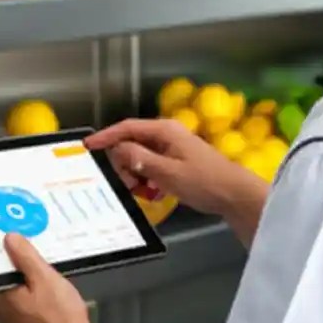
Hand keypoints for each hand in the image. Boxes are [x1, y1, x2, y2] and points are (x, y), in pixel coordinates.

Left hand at [0, 234, 97, 322]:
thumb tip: (10, 239)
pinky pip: (21, 291)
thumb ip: (25, 257)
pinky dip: (29, 281)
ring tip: (38, 254)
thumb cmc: (59, 319)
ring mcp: (10, 312)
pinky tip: (44, 277)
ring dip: (22, 267)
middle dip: (12, 254)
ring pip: (12, 281)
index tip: (6, 230)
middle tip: (26, 237)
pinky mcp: (23, 317)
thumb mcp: (44, 278)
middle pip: (0, 270)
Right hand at [86, 119, 267, 227]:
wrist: (234, 195)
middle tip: (127, 184)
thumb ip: (140, 159)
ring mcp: (173, 148)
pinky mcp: (177, 162)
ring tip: (142, 191)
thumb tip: (118, 149)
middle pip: (132, 143)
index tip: (89, 146)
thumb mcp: (167, 172)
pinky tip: (154, 192)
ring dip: (136, 174)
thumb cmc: (203, 182)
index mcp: (164, 131)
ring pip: (141, 157)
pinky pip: (153, 167)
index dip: (106, 136)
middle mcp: (167, 135)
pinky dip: (148, 179)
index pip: (127, 128)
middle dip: (124, 164)